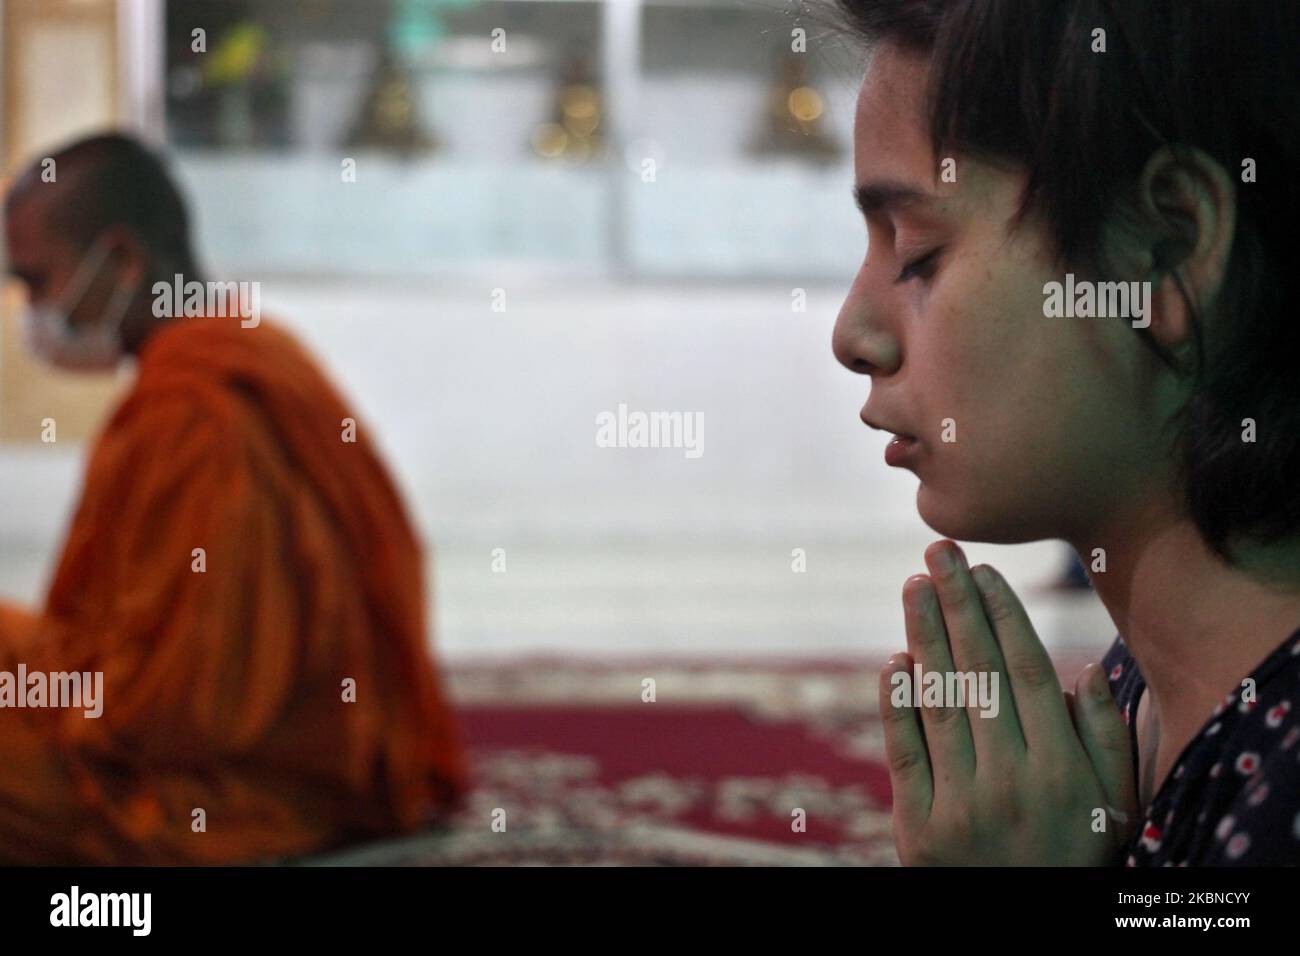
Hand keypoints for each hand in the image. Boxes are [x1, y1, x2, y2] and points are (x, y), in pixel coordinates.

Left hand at [879, 540, 1137, 864]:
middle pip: (977, 672)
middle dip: (956, 603)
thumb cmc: (1077, 862)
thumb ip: (1106, 741)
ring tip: (914, 586)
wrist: (1023, 935)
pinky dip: (896, 703)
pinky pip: (904, 752)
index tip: (984, 571)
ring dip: (923, 636)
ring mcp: (961, 805)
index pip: (1025, 671)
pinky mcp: (917, 828)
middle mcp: (1011, 781)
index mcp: (1062, 771)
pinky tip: (894, 660)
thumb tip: (1084, 669)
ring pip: (938, 701)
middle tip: (938, 552)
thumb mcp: (1115, 811)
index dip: (1003, 615)